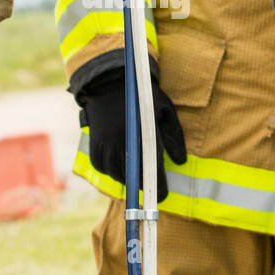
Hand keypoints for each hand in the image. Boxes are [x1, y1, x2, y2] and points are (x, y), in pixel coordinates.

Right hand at [76, 66, 186, 201]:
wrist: (111, 79)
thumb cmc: (143, 95)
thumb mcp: (165, 110)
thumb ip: (175, 136)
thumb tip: (180, 161)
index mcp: (144, 133)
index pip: (152, 170)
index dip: (158, 187)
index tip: (163, 196)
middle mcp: (123, 140)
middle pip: (131, 176)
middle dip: (142, 185)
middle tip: (150, 188)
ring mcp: (106, 140)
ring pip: (114, 172)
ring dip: (125, 179)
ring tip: (135, 179)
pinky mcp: (94, 139)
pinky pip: (99, 164)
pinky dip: (108, 170)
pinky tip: (117, 168)